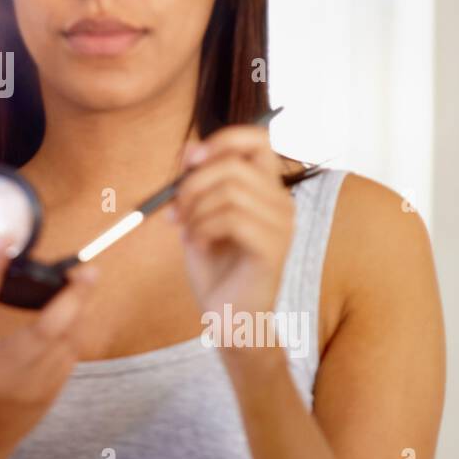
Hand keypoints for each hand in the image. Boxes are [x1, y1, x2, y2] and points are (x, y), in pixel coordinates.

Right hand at [0, 237, 97, 458]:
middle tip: (87, 270)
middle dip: (73, 297)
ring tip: (83, 284)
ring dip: (78, 311)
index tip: (6, 240)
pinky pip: (70, 356)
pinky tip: (75, 314)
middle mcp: (0, 373)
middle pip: (44, 329)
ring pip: (67, 342)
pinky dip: (74, 332)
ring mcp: (29, 388)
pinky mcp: (50, 396)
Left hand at [166, 126, 293, 323]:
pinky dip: (204, 229)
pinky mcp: (273, 249)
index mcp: (267, 189)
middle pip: (234, 165)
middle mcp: (282, 203)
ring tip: (188, 234)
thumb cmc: (215, 267)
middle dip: (192, 185)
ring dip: (195, 212)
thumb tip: (191, 146)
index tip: (191, 161)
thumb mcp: (198, 216)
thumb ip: (196, 182)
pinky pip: (233, 220)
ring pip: (230, 192)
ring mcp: (282, 226)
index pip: (258, 140)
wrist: (228, 318)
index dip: (223, 140)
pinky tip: (198, 246)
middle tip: (175, 212)